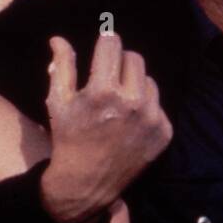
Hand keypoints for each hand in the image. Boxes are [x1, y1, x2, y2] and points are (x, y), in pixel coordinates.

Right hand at [40, 33, 172, 222]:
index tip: (104, 45)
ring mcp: (152, 118)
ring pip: (149, 81)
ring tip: (119, 102)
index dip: (106, 43)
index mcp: (103, 91)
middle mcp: (132, 102)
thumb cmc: (68, 138)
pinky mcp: (164, 132)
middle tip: (109, 76)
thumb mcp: (58, 102)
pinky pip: (158, 104)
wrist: (85, 183)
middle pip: (134, 59)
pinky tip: (130, 121)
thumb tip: (58, 39)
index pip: (113, 46)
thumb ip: (62, 67)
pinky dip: (146, 107)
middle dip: (120, 63)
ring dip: (135, 84)